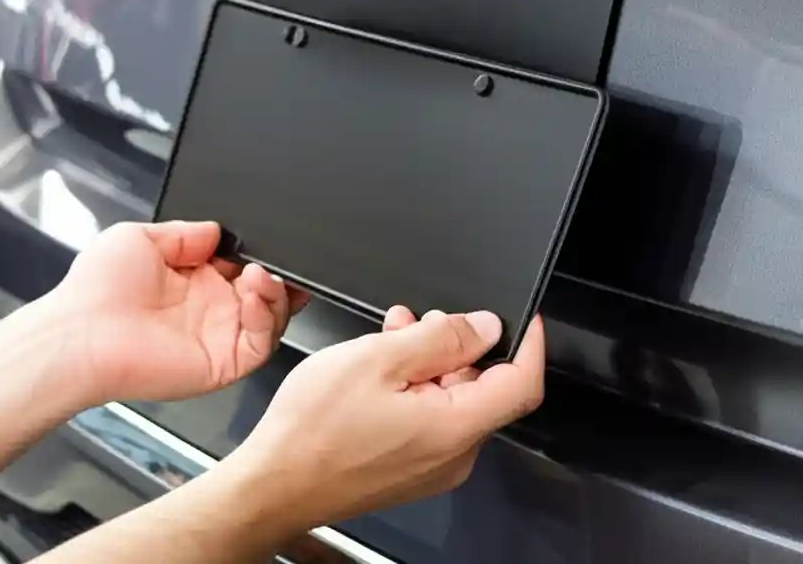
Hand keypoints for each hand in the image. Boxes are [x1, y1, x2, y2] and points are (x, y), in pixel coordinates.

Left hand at [36, 220, 309, 402]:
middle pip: (266, 296)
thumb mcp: (140, 238)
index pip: (244, 269)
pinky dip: (267, 318)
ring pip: (271, 320)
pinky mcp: (222, 364)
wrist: (79, 334)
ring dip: (275, 294)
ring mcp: (218, 339)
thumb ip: (185, 233)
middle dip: (280, 277)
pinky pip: (261, 344)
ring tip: (260, 274)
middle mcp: (210, 312)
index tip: (267, 243)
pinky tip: (254, 294)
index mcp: (193, 282)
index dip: (261, 256)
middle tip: (276, 262)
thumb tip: (217, 229)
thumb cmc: (95, 290)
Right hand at [222, 307, 544, 532]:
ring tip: (389, 340)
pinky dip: (416, 390)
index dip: (529, 343)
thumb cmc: (313, 430)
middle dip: (457, 345)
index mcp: (455, 427)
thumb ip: (440, 338)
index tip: (522, 317)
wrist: (273, 485)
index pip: (523, 383)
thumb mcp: (378, 359)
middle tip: (418, 321)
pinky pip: (432, 421)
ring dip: (429, 364)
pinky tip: (381, 372)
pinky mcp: (411, 471)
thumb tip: (484, 327)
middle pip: (483, 388)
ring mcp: (433, 467)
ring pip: (453, 401)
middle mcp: (454, 455)